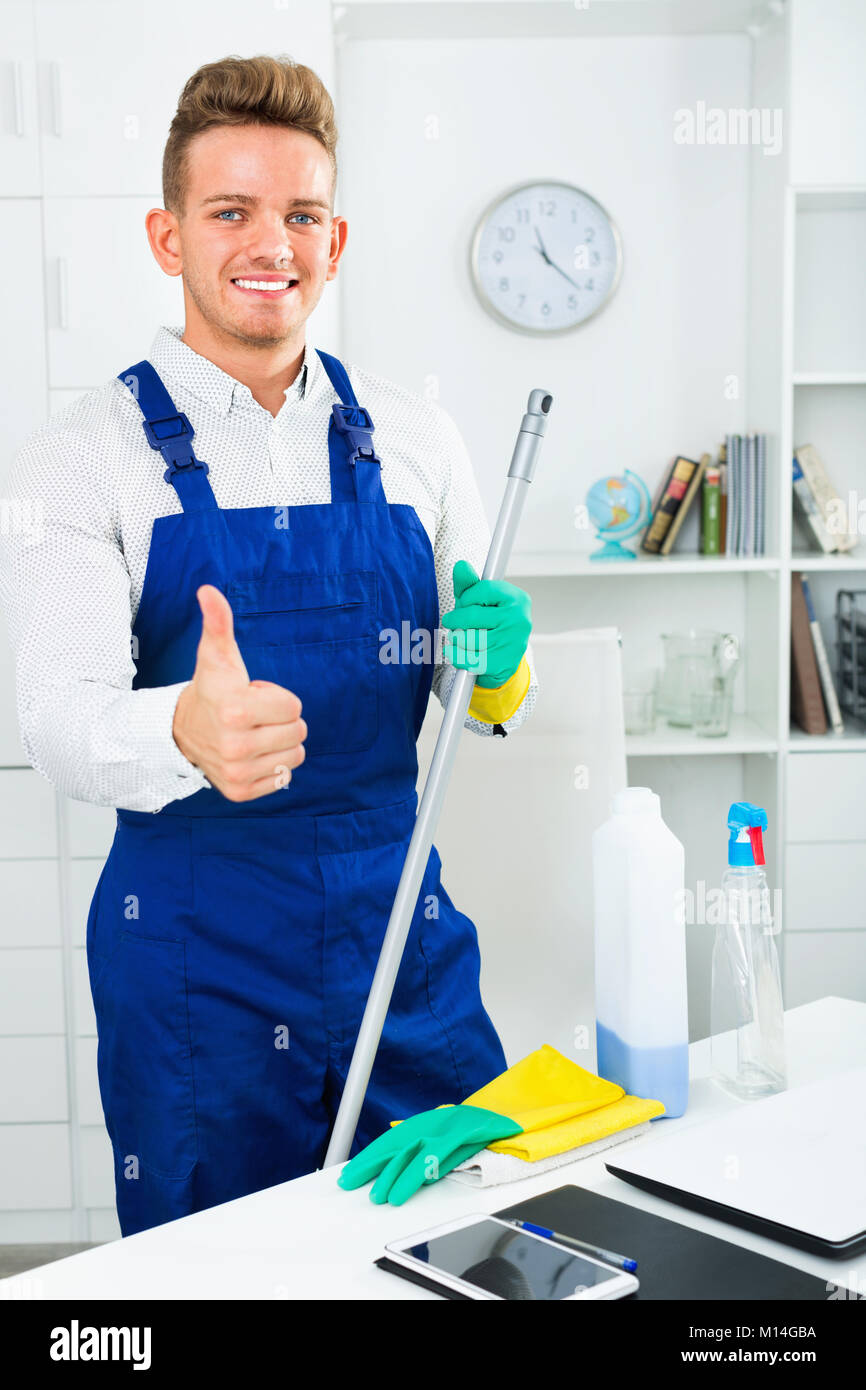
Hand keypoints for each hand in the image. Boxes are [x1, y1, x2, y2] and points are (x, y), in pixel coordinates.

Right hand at [172, 585, 306, 802]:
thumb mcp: (216, 655)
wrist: (181, 732)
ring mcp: (237, 772)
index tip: (252, 696)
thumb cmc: (210, 689)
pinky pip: (284, 778)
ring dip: (280, 742)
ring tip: (252, 733)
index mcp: (235, 710)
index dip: (276, 696)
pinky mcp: (240, 792)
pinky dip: (273, 765)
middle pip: (298, 731)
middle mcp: (235, 746)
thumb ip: (218, 622)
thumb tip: (208, 590)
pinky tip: (251, 753)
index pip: (293, 706)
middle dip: (281, 719)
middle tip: (253, 716)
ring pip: (295, 755)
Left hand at [337, 1104, 522, 1205]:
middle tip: (352, 1185)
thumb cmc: (463, 1131)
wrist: (495, 1117)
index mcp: (418, 1127)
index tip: (347, 1175)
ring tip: (386, 1197)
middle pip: (394, 1147)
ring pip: (414, 1154)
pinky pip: (439, 1155)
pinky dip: (424, 1170)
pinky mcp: (462, 1133)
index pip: (386, 1143)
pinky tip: (416, 1184)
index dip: (366, 1160)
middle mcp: (427, 1126)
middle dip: (371, 1167)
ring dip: (398, 1176)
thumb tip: (387, 1168)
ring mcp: (443, 1129)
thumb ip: (414, 1152)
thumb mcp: (435, 1140)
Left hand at [440, 560, 531, 687]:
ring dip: (455, 638)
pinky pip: (468, 658)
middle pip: (471, 616)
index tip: (465, 605)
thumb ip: (468, 583)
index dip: (466, 598)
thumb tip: (461, 566)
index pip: (480, 590)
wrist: (502, 659)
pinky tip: (457, 652)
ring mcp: (512, 643)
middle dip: (455, 620)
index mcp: (517, 598)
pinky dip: (455, 655)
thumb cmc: (489, 624)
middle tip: (454, 623)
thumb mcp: (479, 600)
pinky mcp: (503, 663)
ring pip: (467, 638)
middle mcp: (519, 620)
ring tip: (459, 637)